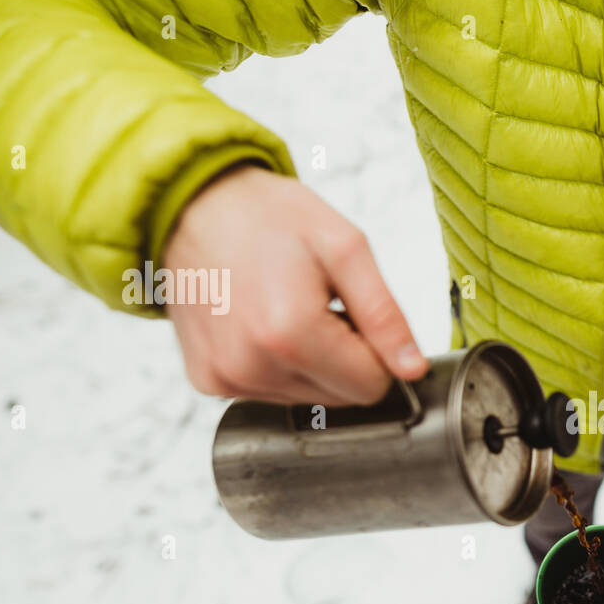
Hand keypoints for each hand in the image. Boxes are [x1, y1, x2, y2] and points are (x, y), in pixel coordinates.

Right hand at [162, 164, 426, 404]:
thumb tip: (412, 370)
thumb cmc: (268, 216)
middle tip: (319, 304)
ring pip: (309, 399)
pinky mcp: (209, 380)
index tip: (352, 311)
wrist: (190, 203)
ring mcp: (226, 378)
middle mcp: (252, 367)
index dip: (375, 350)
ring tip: (286, 307)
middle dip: (344, 357)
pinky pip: (271, 392)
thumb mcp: (345, 248)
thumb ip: (385, 315)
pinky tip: (260, 322)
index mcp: (291, 334)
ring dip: (312, 361)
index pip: (371, 386)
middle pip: (341, 398)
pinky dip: (278, 364)